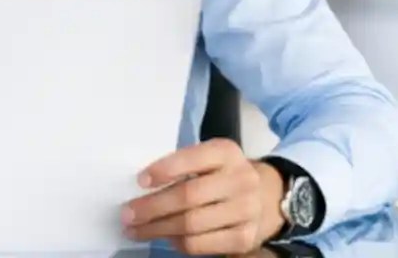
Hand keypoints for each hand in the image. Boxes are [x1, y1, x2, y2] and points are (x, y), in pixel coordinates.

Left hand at [122, 139, 285, 255]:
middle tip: (127, 214)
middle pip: (189, 197)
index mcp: (227, 153)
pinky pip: (201, 245)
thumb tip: (142, 188)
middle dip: (152, 207)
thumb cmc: (226, 174)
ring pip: (192, 225)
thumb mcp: (212, 159)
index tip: (140, 181)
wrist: (269, 195)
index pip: (193, 158)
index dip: (165, 170)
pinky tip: (165, 238)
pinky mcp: (244, 238)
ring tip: (136, 230)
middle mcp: (240, 179)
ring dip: (157, 230)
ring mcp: (245, 211)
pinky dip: (177, 244)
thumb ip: (184, 167)